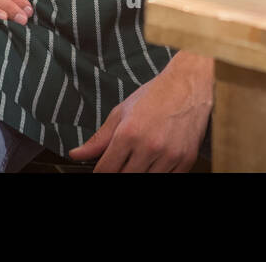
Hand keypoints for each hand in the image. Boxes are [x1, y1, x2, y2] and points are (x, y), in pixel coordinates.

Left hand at [68, 56, 212, 171]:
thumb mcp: (122, 112)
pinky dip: (159, 174)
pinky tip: (155, 163)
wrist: (189, 84)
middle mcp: (149, 146)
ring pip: (147, 181)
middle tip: (122, 161)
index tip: (102, 169)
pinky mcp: (186, 160)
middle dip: (119, 172)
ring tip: (140, 159)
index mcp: (129, 133)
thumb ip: (99, 138)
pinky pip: (168, 180)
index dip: (100, 173)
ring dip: (140, 172)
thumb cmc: (155, 95)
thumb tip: (76, 155)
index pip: (106, 170)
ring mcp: (170, 155)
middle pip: (125, 178)